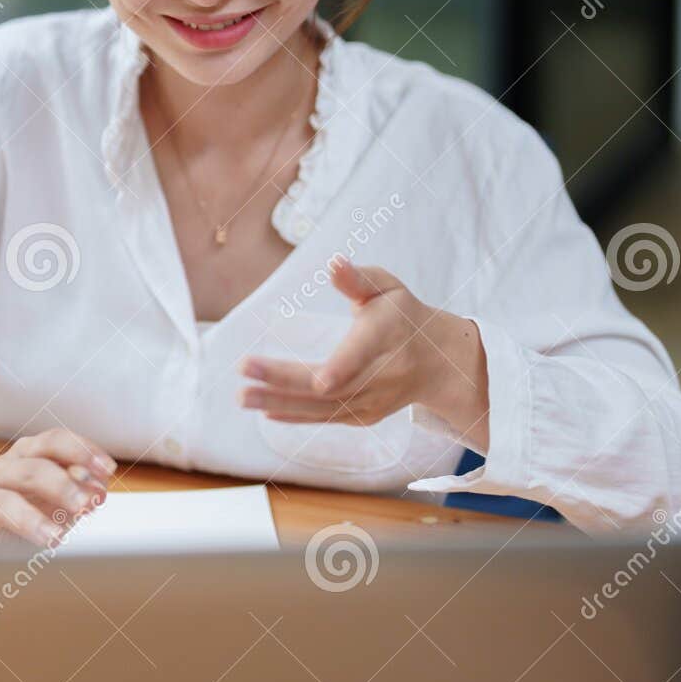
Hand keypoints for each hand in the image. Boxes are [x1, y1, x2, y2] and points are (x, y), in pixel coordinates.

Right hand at [0, 427, 117, 554]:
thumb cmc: (4, 510)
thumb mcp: (40, 495)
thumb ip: (71, 489)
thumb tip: (99, 489)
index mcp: (21, 458)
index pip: (53, 442)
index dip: (82, 452)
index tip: (107, 471)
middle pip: (32, 469)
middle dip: (63, 486)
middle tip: (88, 504)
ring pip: (3, 502)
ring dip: (31, 519)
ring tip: (56, 538)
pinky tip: (0, 563)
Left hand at [238, 258, 489, 446]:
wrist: (438, 362)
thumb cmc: (404, 316)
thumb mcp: (387, 288)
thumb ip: (357, 278)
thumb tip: (333, 263)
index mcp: (385, 338)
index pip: (361, 356)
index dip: (341, 368)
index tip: (317, 378)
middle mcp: (380, 376)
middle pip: (330, 387)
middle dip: (284, 382)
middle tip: (243, 374)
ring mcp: (372, 402)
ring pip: (322, 408)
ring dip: (278, 403)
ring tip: (242, 396)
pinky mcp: (363, 416)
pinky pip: (324, 418)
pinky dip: (294, 415)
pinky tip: (264, 411)